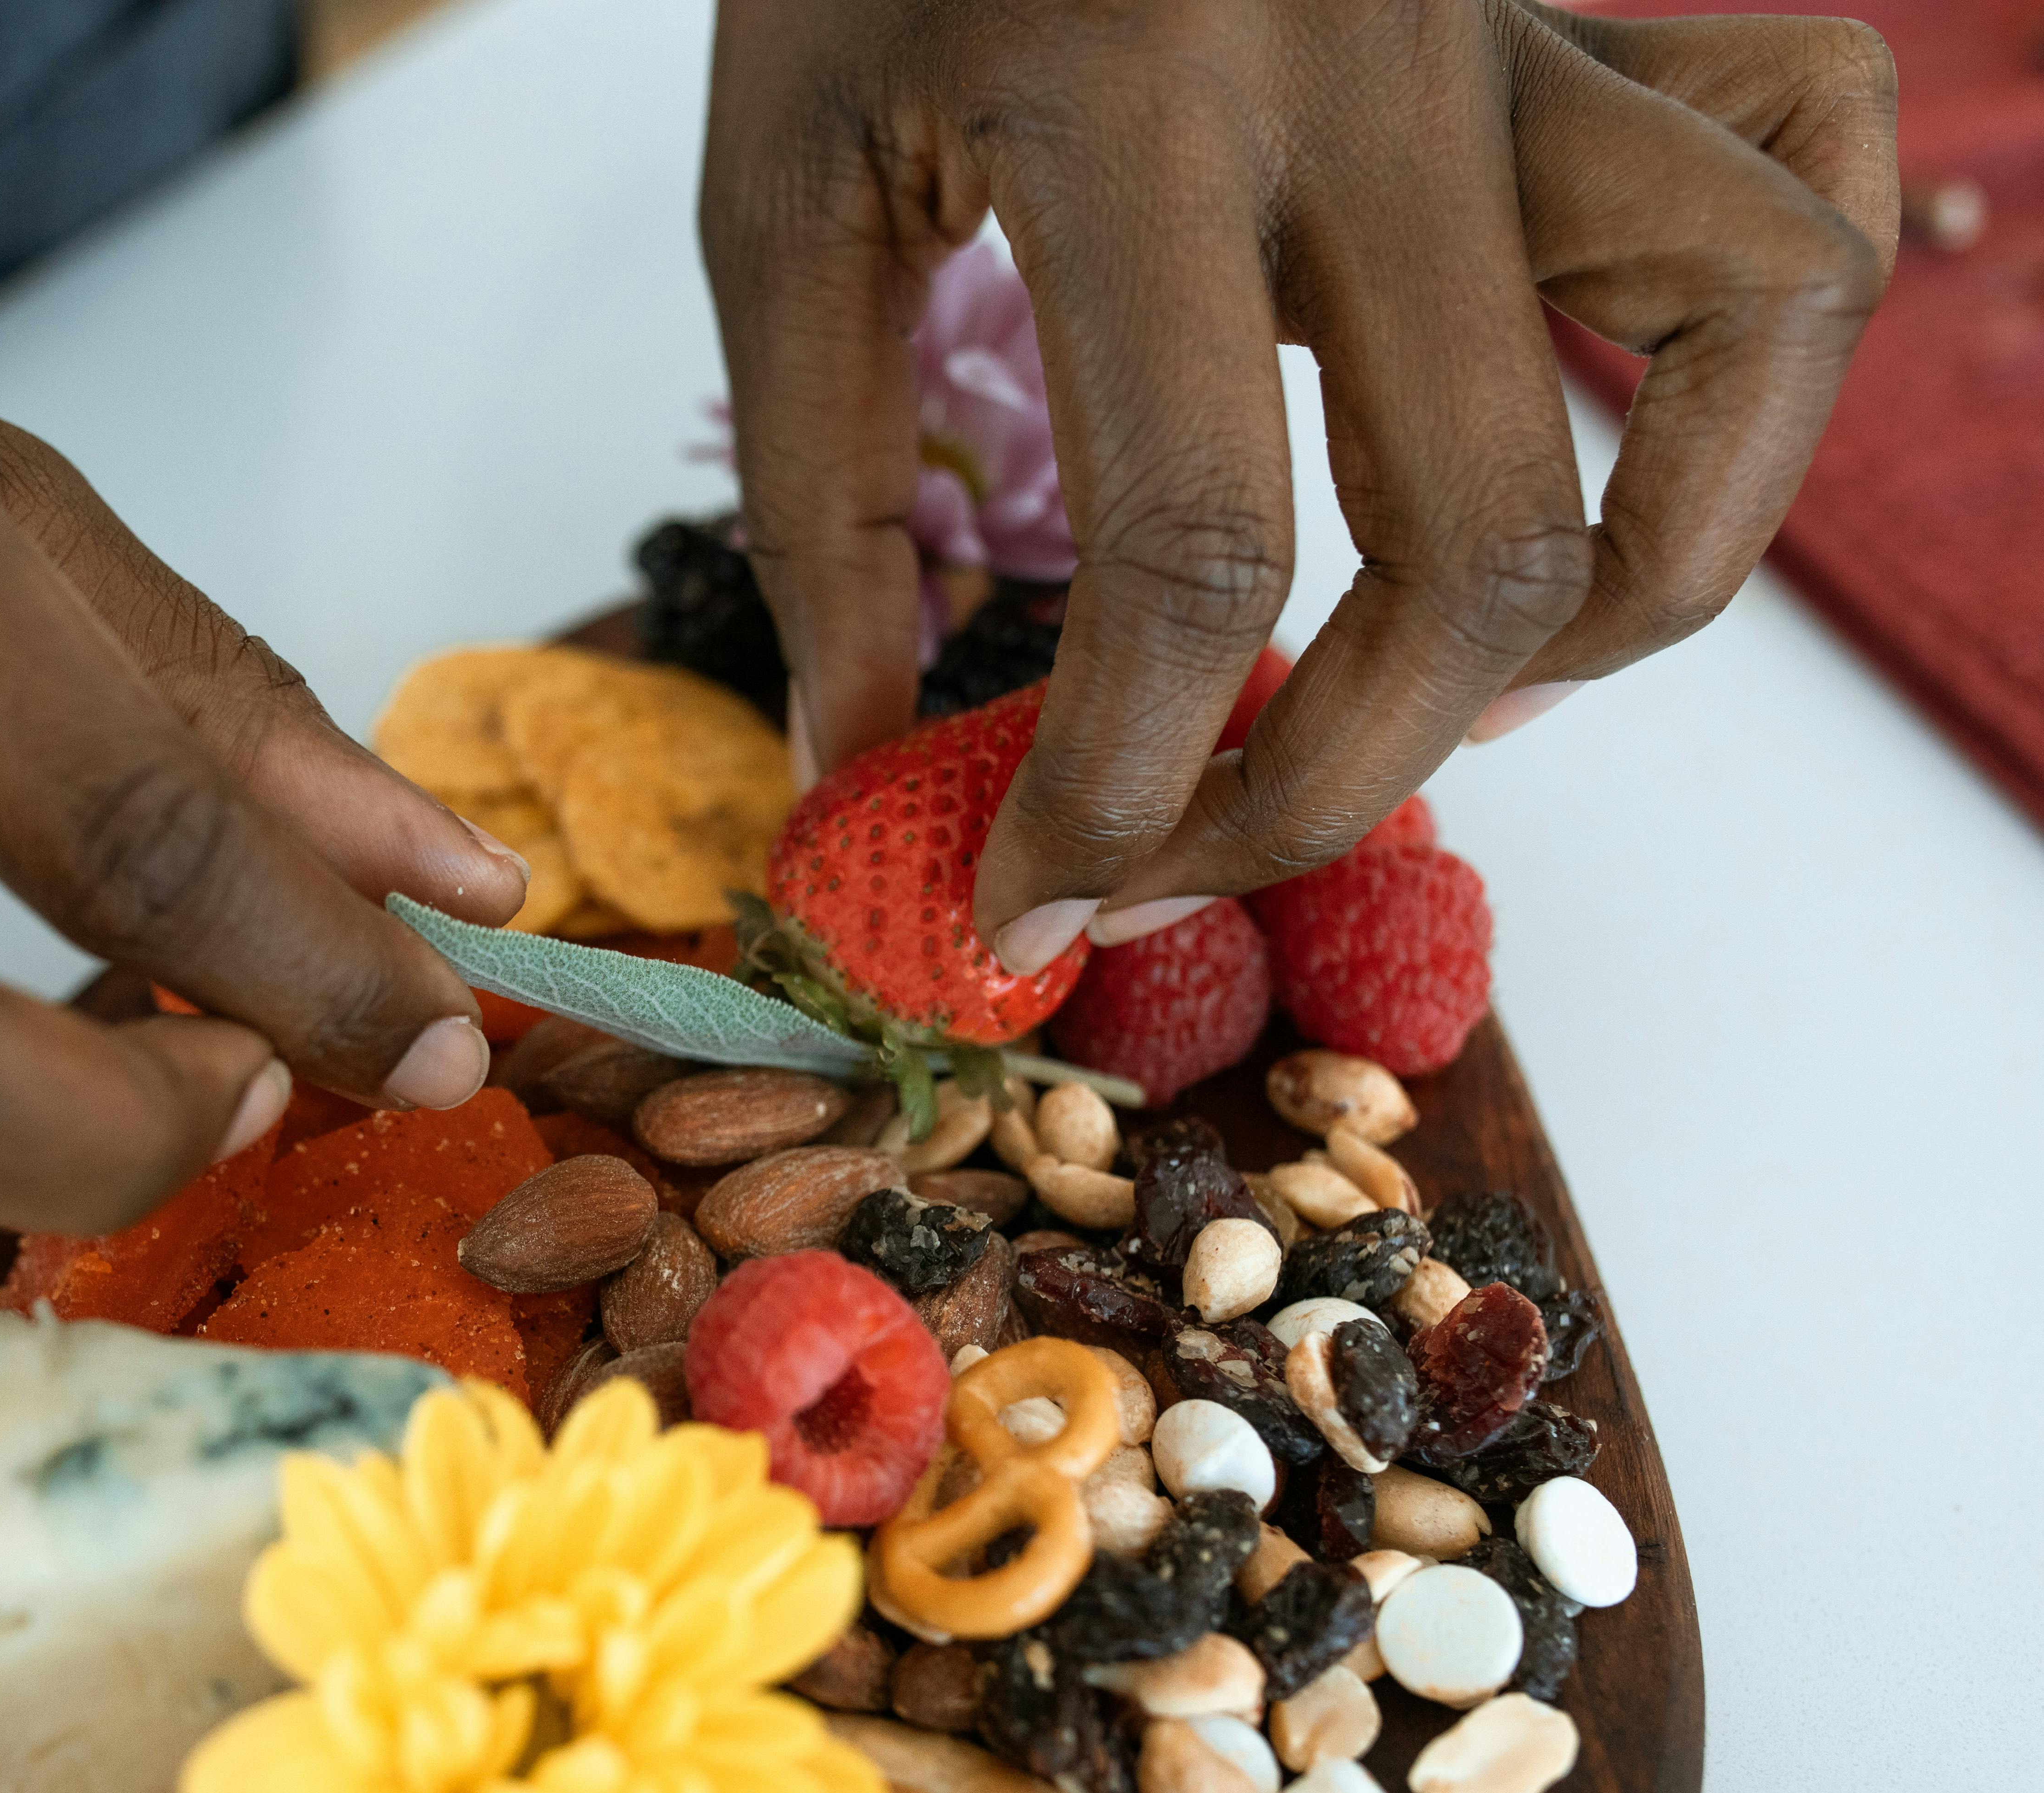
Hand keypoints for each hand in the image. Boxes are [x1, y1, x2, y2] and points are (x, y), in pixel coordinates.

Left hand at [703, 0, 1895, 968]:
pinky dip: (1758, 348)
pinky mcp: (1583, 7)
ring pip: (1753, 341)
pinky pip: (1805, 150)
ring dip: (1626, 593)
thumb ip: (816, 501)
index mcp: (1140, 109)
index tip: (1023, 911)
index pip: (1194, 555)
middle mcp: (1384, 72)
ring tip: (1446, 690)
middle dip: (1334, 781)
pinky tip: (1594, 457)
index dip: (1111, 796)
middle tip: (1184, 853)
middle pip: (1483, 543)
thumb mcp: (777, 199)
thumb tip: (875, 774)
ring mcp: (1522, 28)